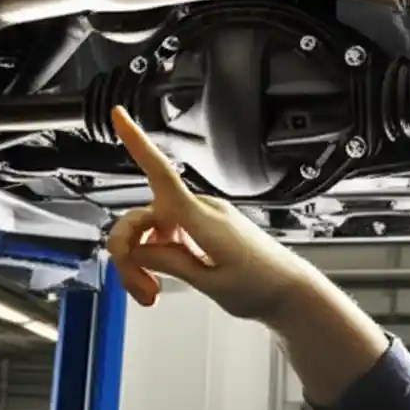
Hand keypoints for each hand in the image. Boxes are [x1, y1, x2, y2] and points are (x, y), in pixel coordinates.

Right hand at [105, 106, 315, 323]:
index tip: (119, 115)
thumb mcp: (210, 282)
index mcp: (202, 217)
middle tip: (143, 292)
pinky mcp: (200, 229)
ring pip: (149, 232)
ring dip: (142, 264)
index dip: (138, 143)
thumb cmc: (261, 286)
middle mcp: (198, 210)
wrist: (290, 293)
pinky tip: (161, 282)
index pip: (162, 173)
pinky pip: (164, 236)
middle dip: (130, 256)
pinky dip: (156, 260)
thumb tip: (138, 250)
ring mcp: (198, 219)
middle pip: (141, 218)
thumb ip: (170, 261)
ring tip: (152, 295)